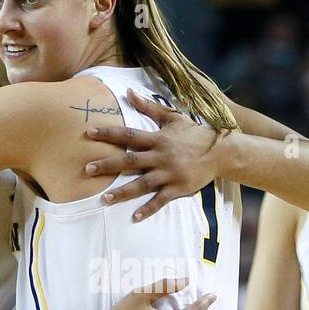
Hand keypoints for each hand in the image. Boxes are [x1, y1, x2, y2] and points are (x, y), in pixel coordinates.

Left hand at [84, 88, 219, 221]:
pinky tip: (135, 217)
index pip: (129, 135)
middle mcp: (162, 157)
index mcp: (158, 139)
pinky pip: (161, 200)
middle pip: (130, 161)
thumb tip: (128, 92)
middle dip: (108, 165)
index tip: (89, 133)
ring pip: (142, 184)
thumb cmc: (194, 133)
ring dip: (123, 192)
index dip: (109, 133)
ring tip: (104, 200)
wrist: (221, 152)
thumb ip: (149, 107)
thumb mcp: (172, 118)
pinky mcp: (178, 188)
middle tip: (87, 170)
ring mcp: (170, 174)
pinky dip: (149, 209)